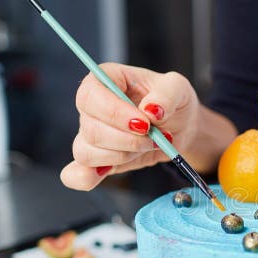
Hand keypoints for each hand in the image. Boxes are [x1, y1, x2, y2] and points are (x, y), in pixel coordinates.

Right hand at [61, 63, 198, 190]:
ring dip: (123, 156)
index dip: (115, 113)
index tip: (144, 124)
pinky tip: (104, 173)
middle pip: (91, 129)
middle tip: (157, 138)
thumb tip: (151, 110)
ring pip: (88, 153)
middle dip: (128, 140)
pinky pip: (77, 173)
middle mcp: (93, 106)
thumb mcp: (178, 87)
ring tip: (149, 147)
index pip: (91, 95)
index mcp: (106, 79)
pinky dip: (86, 178)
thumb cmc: (173, 101)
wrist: (180, 125)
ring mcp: (92, 134)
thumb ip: (167, 94)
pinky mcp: (98, 159)